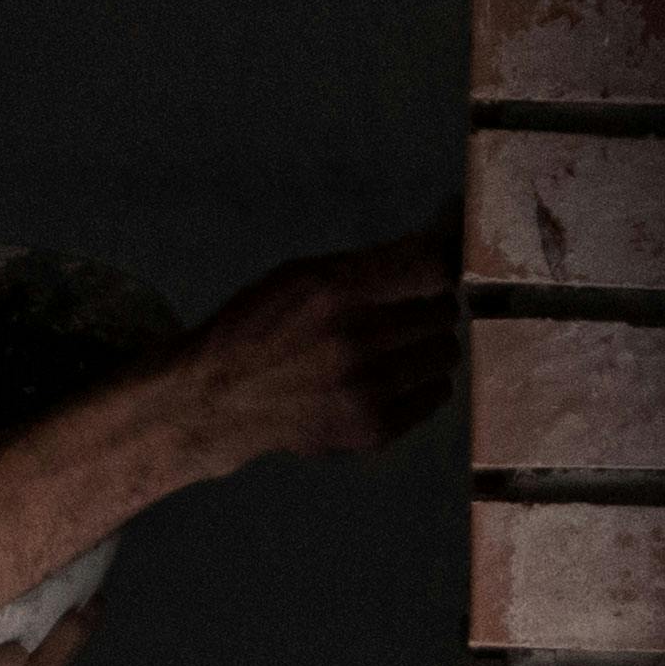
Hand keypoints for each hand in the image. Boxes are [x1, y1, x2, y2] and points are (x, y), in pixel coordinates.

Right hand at [169, 224, 461, 471]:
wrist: (219, 399)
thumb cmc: (261, 326)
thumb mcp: (302, 274)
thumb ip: (370, 264)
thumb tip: (446, 235)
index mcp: (335, 290)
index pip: (432, 266)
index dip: (444, 263)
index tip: (438, 268)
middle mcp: (356, 340)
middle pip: (443, 311)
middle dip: (426, 307)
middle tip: (398, 314)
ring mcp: (367, 390)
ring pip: (446, 353)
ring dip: (426, 347)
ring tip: (391, 349)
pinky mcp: (373, 430)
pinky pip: (437, 394)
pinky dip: (420, 384)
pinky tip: (386, 380)